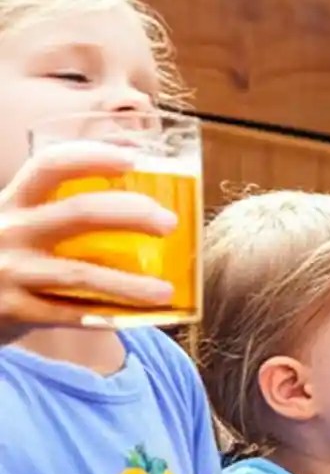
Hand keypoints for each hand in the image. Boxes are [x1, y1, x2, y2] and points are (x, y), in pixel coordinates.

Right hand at [0, 143, 177, 344]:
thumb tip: (132, 159)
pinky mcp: (12, 310)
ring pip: (80, 273)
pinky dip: (106, 315)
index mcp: (14, 202)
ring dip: (128, 283)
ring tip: (166, 291)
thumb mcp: (23, 221)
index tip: (132, 160)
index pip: (49, 166)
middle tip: (169, 223)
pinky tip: (138, 315)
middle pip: (79, 212)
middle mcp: (9, 231)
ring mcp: (9, 271)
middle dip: (131, 214)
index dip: (90, 157)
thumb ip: (63, 199)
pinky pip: (68, 313)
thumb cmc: (10, 256)